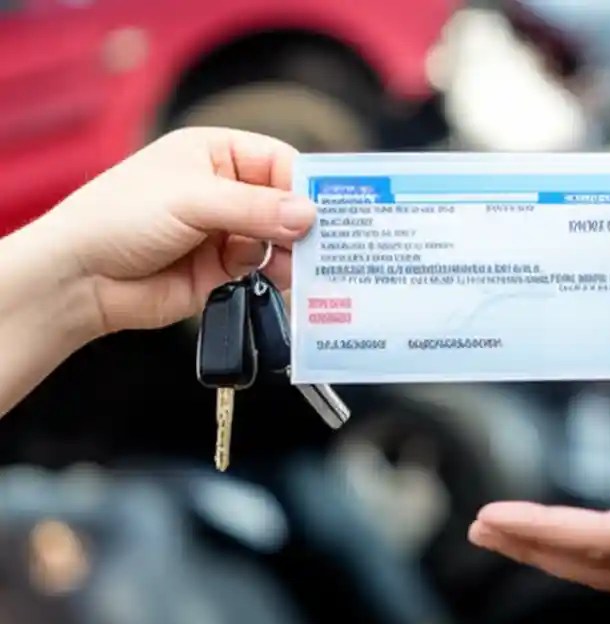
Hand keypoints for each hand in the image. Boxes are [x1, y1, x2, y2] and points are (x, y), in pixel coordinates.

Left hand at [34, 127, 315, 333]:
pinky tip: (284, 284)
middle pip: (286, 204)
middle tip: (328, 243)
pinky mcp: (224, 272)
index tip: (332, 208)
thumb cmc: (119, 218)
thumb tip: (309, 216)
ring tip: (302, 268)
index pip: (279, 162)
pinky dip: (278, 278)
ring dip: (293, 255)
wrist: (79, 278)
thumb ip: (255, 208)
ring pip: (280, 241)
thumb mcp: (192, 200)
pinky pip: (266, 271)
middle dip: (305, 224)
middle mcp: (224, 191)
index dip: (306, 184)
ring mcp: (225, 233)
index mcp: (215, 155)